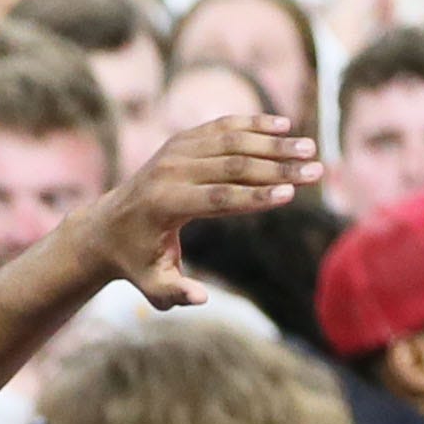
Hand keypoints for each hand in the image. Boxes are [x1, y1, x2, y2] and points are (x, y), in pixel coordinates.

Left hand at [69, 114, 322, 306]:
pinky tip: (283, 125)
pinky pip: (222, 127)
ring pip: (231, 140)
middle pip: (233, 165)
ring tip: (309, 148)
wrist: (107, 227)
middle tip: (317, 171)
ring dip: (274, 143)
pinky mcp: (181, 140)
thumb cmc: (136, 263)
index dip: (256, 197)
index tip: (292, 194)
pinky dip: (253, 125)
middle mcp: (170, 170)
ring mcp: (175, 150)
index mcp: (165, 204)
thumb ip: (176, 294)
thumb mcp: (152, 286)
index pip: (219, 198)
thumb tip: (202, 298)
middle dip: (279, 168)